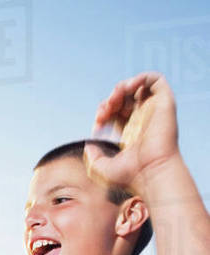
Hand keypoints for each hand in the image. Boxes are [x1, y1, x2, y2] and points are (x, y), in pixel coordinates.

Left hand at [87, 73, 179, 192]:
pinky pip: (155, 80)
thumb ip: (92, 156)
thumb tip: (89, 144)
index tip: (98, 123)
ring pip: (138, 87)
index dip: (104, 111)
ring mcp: (154, 110)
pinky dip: (140, 78)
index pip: (116, 112)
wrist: (150, 174)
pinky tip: (126, 89)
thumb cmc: (130, 176)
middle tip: (103, 111)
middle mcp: (144, 120)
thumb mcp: (102, 168)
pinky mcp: (165, 103)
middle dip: (110, 100)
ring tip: (113, 99)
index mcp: (131, 132)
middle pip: (124, 98)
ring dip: (122, 87)